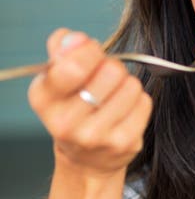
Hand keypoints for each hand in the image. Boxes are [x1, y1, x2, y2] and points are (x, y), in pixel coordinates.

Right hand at [28, 29, 152, 174]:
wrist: (85, 160)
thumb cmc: (71, 109)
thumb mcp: (56, 78)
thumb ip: (62, 49)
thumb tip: (77, 39)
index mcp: (45, 100)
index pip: (74, 66)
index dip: (90, 50)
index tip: (91, 53)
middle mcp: (67, 123)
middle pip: (110, 71)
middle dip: (111, 66)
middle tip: (104, 78)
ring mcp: (97, 137)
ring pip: (131, 85)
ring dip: (126, 84)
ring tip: (114, 95)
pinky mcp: (124, 144)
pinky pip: (144, 102)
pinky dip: (138, 100)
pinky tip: (124, 110)